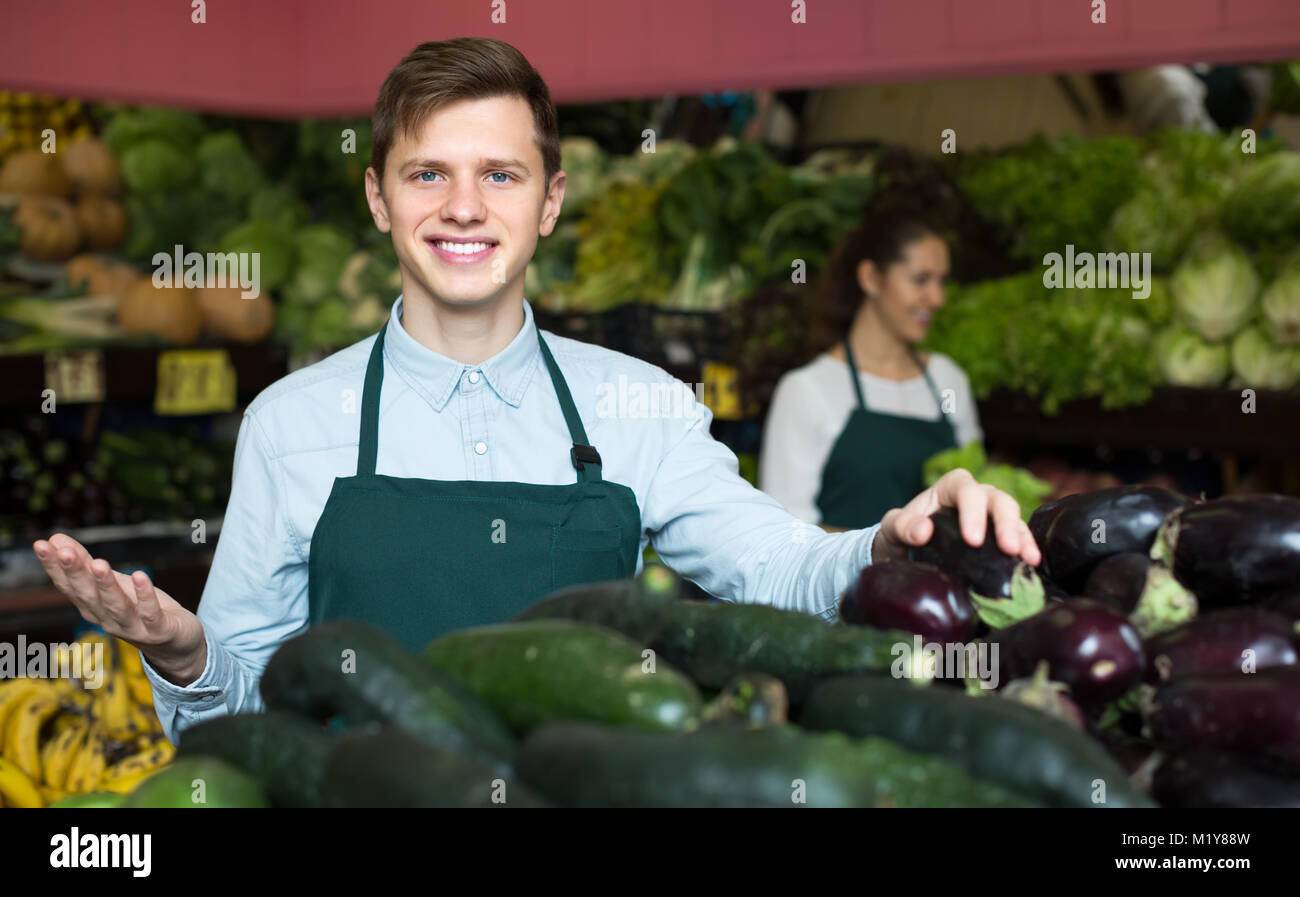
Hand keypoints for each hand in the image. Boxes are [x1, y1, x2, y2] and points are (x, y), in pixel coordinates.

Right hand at [32, 533, 206, 684]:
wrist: (176, 644)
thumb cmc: (139, 608)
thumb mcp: (113, 582)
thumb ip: (86, 563)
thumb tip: (55, 537)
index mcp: (93, 608)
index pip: (69, 587)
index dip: (54, 567)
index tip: (41, 544)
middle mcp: (107, 619)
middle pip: (88, 596)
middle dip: (76, 574)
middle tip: (63, 552)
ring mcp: (133, 627)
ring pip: (116, 606)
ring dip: (107, 586)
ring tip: (99, 563)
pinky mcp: (159, 630)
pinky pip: (150, 613)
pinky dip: (145, 596)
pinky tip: (140, 575)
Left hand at [871, 468, 1041, 565]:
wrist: (907, 551)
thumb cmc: (902, 532)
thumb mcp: (892, 527)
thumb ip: (902, 526)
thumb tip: (922, 531)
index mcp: (949, 487)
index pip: (966, 490)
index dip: (973, 511)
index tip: (973, 539)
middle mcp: (975, 496)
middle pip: (997, 500)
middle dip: (1005, 523)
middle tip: (1008, 548)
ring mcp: (990, 515)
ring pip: (1013, 516)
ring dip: (1022, 536)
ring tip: (1027, 558)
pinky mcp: (999, 534)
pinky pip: (1018, 535)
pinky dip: (1025, 547)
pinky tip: (1031, 563)